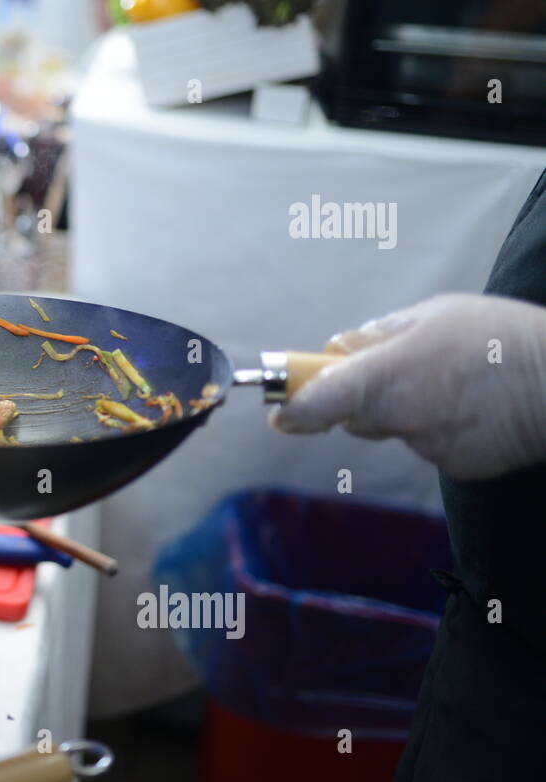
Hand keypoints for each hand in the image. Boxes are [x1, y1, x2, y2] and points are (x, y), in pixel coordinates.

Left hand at [271, 293, 545, 480]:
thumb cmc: (500, 337)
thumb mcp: (433, 314)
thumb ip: (378, 334)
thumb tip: (339, 348)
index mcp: (382, 378)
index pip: (315, 404)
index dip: (292, 408)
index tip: (280, 412)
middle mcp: (398, 419)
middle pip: (356, 417)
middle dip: (366, 398)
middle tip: (406, 370)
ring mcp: (428, 447)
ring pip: (398, 430)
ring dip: (412, 411)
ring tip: (457, 382)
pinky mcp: (459, 467)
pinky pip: (435, 445)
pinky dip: (447, 429)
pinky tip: (477, 406)